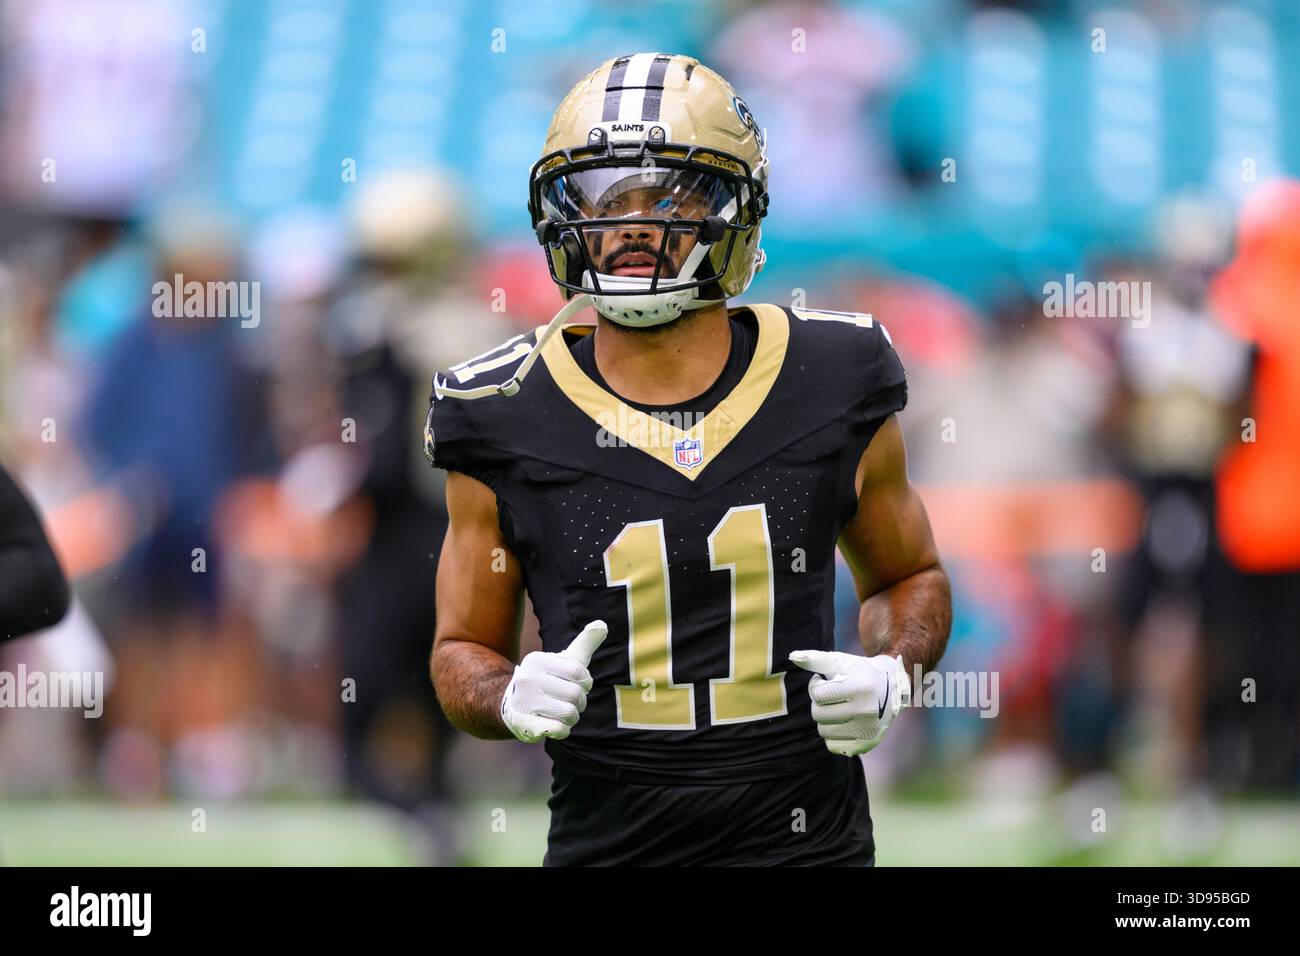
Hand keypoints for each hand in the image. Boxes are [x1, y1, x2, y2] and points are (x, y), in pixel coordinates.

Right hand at [500, 620, 607, 742]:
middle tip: (570, 702)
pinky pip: (558, 730)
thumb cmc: (548, 680)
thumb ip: (584, 643)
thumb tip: (602, 624)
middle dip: (580, 702)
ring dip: (572, 717)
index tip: (578, 684)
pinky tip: (555, 725)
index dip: (585, 682)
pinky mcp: (524, 724)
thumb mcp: (564, 661)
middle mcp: (527, 679)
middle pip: (575, 695)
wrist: (515, 706)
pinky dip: (563, 730)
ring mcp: (524, 702)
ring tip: (562, 713)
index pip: (578, 672)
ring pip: (569, 713)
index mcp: (537, 660)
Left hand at [788, 649, 910, 756]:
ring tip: (838, 707)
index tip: (826, 681)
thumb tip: (792, 656)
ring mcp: (868, 731)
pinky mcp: (867, 745)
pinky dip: (833, 735)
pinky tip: (844, 722)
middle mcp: (867, 711)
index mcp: (860, 688)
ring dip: (825, 718)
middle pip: (818, 714)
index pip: (817, 694)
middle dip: (819, 703)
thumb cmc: (860, 671)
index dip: (816, 685)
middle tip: (832, 695)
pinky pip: (833, 746)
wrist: (893, 687)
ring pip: (823, 731)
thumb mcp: (840, 661)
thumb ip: (815, 659)